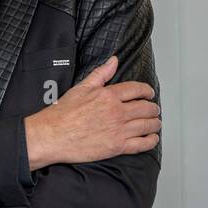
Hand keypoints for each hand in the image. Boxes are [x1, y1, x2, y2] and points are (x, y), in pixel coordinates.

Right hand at [24, 55, 159, 168]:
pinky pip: (141, 144)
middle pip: (146, 108)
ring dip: (155, 123)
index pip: (137, 89)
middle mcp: (117, 112)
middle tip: (153, 109)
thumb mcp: (81, 88)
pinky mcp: (116, 147)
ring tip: (155, 123)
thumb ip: (101, 74)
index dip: (147, 91)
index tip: (149, 93)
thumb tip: (113, 61)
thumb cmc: (62, 114)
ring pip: (147, 125)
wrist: (52, 135)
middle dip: (153, 108)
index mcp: (109, 96)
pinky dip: (151, 141)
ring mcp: (118, 130)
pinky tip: (152, 138)